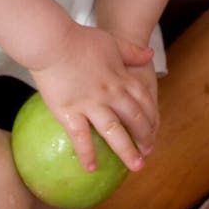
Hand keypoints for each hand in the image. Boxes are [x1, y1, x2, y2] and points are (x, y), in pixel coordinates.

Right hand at [30, 22, 157, 173]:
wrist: (53, 42)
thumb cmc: (80, 40)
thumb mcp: (112, 41)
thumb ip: (132, 51)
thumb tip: (150, 55)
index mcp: (121, 77)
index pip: (144, 100)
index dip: (152, 116)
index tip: (155, 129)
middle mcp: (110, 93)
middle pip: (134, 118)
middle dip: (145, 137)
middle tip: (148, 153)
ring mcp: (91, 104)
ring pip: (114, 131)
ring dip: (127, 150)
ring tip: (136, 167)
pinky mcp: (69, 111)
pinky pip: (81, 137)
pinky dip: (87, 153)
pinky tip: (92, 168)